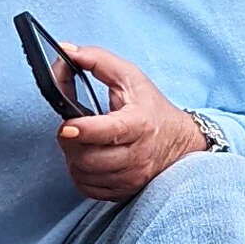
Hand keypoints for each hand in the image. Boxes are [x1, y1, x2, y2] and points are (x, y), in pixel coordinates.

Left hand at [53, 45, 205, 200]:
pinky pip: (88, 189)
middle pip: (90, 158)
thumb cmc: (150, 107)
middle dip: (70, 142)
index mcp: (140, 124)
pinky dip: (80, 174)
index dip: (85, 130)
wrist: (178, 141)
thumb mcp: (130, 76)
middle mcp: (138, 155)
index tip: (68, 125)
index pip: (110, 132)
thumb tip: (66, 52)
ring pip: (85, 175)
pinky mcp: (124, 191)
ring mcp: (131, 177)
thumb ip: (97, 60)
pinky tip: (86, 158)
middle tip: (71, 128)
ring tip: (79, 142)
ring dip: (73, 157)